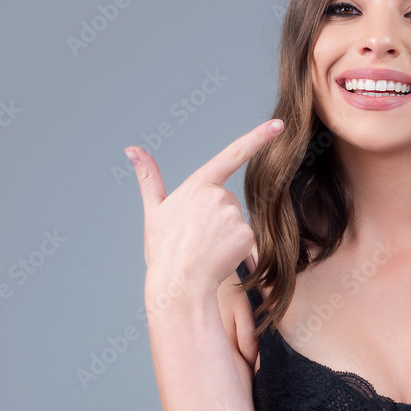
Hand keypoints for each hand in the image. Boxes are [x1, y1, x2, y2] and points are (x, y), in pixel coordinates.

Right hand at [126, 118, 282, 300]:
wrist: (178, 285)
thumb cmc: (164, 250)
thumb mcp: (155, 211)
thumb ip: (149, 177)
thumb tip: (131, 149)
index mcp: (198, 185)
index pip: (233, 154)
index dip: (259, 137)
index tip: (279, 125)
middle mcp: (219, 196)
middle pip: (227, 199)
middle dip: (216, 214)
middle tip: (196, 236)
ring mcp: (234, 216)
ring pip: (236, 219)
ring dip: (225, 231)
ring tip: (205, 247)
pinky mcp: (247, 236)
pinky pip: (246, 237)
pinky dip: (236, 247)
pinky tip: (218, 256)